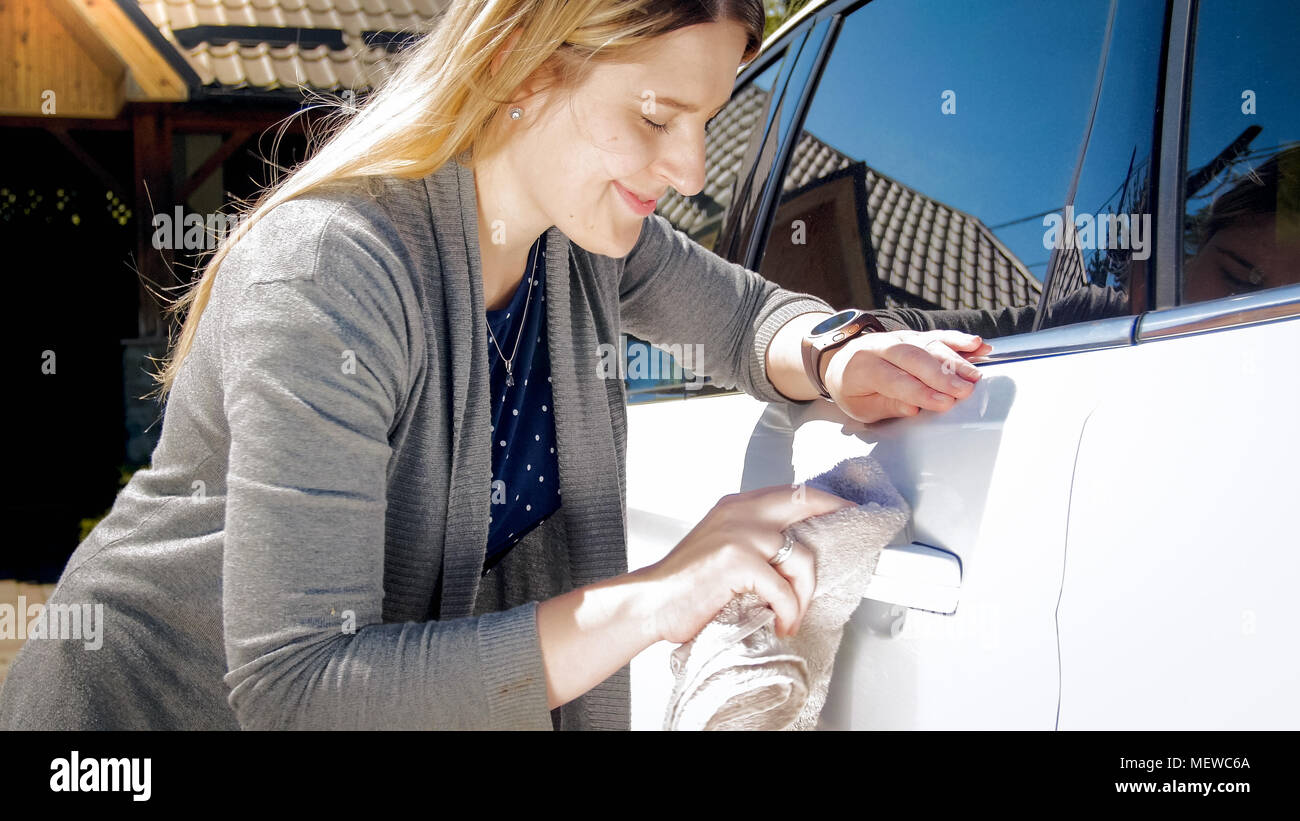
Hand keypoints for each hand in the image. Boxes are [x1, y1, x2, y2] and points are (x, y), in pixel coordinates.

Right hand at [636, 484, 856, 644]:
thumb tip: (791, 557)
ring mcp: (741, 534)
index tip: (843, 511)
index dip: (822, 500)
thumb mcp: (720, 548)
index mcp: (735, 506)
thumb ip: (752, 541)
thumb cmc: (683, 586)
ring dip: (803, 594)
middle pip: (804, 501)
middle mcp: (740, 512)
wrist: (650, 602)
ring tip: (790, 614)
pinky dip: (787, 612)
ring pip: (801, 558)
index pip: (789, 492)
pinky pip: (784, 590)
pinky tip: (779, 623)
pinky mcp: (739, 560)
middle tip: (852, 539)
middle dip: (835, 515)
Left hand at [820, 329, 992, 422]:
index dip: (920, 391)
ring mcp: (899, 337)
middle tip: (964, 390)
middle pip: (915, 356)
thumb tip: (913, 407)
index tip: (943, 403)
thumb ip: (887, 405)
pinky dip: (958, 340)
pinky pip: (937, 334)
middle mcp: (881, 346)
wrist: (840, 361)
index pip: (895, 378)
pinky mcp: (914, 335)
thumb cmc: (852, 389)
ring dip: (955, 359)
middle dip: (942, 374)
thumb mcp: (861, 406)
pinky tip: (978, 345)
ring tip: (974, 375)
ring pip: (929, 344)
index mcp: (862, 366)